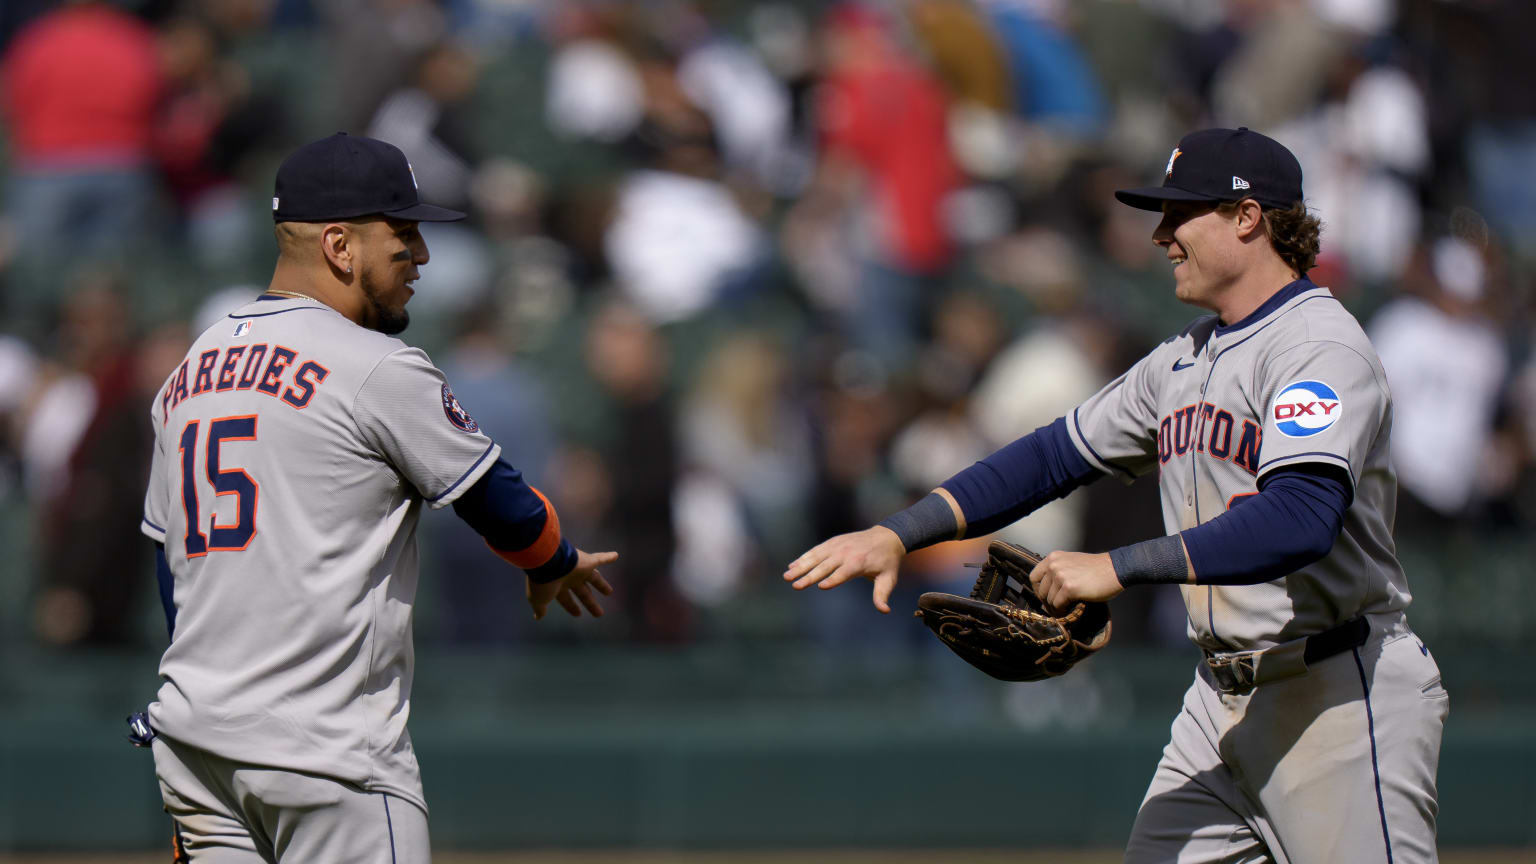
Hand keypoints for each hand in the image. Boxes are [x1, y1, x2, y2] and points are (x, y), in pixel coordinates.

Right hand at [528, 548, 616, 620]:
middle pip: (583, 592)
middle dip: (590, 602)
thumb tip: (538, 617)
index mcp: (557, 586)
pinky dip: (607, 557)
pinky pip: (600, 558)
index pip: (566, 599)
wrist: (546, 560)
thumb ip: (540, 608)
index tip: (578, 614)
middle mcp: (569, 577)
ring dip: (602, 586)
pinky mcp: (587, 561)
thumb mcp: (538, 599)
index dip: (572, 607)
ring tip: (609, 592)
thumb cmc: (541, 581)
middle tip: (599, 613)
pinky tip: (616, 556)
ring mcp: (579, 569)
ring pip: (594, 578)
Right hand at [783, 526, 905, 612]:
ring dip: (800, 566)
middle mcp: (845, 552)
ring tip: (787, 576)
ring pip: (816, 557)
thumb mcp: (889, 579)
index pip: (843, 573)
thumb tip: (885, 611)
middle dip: (809, 576)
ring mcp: (837, 546)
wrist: (887, 536)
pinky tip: (792, 565)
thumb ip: (882, 595)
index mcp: (859, 562)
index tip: (820, 586)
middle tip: (795, 585)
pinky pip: (816, 551)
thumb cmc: (887, 562)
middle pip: (824, 566)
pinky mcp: (833, 542)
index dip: (832, 579)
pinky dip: (803, 557)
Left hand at [1027, 551, 1123, 610]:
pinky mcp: (1069, 588)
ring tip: (1065, 609)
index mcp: (1053, 558)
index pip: (1034, 577)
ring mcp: (1060, 576)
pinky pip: (1058, 605)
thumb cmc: (1097, 569)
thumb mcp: (1072, 563)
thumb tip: (1045, 595)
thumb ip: (1058, 573)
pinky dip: (1062, 611)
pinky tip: (1069, 611)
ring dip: (1056, 608)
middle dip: (1047, 602)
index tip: (1045, 598)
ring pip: (1049, 600)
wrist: (1115, 569)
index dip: (1038, 590)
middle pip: (1040, 590)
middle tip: (1056, 608)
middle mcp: (1054, 565)